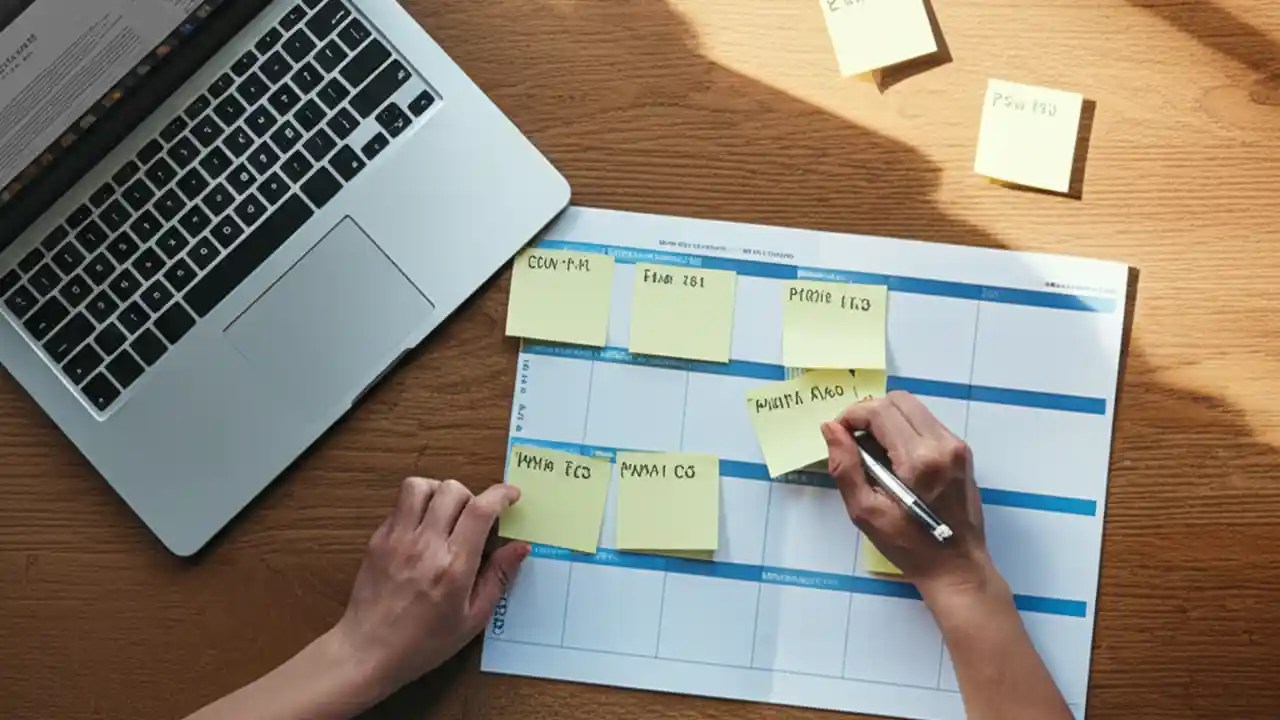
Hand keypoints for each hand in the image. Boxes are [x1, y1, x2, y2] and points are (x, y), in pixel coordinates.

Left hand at [331, 477, 528, 696]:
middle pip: (451, 489)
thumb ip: (498, 578)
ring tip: (446, 513)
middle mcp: (425, 545)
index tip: (511, 495)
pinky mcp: (378, 539)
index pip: (480, 510)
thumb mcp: (473, 619)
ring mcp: (397, 538)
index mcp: (454, 566)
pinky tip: (422, 530)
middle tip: (474, 518)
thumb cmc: (424, 642)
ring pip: (418, 486)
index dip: (500, 494)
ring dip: (438, 491)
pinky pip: (399, 505)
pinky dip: (416, 506)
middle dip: (471, 495)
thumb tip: (521, 547)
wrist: (368, 651)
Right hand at [821, 391, 993, 600]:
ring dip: (887, 419)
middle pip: (898, 400)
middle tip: (854, 441)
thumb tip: (830, 429)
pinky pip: (926, 423)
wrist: (957, 567)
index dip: (851, 415)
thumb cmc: (909, 547)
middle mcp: (943, 444)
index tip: (839, 435)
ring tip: (873, 451)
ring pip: (914, 408)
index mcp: (919, 460)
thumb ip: (845, 467)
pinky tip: (895, 458)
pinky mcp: (962, 452)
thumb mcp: (866, 512)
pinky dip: (904, 429)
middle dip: (869, 412)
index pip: (879, 411)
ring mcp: (957, 446)